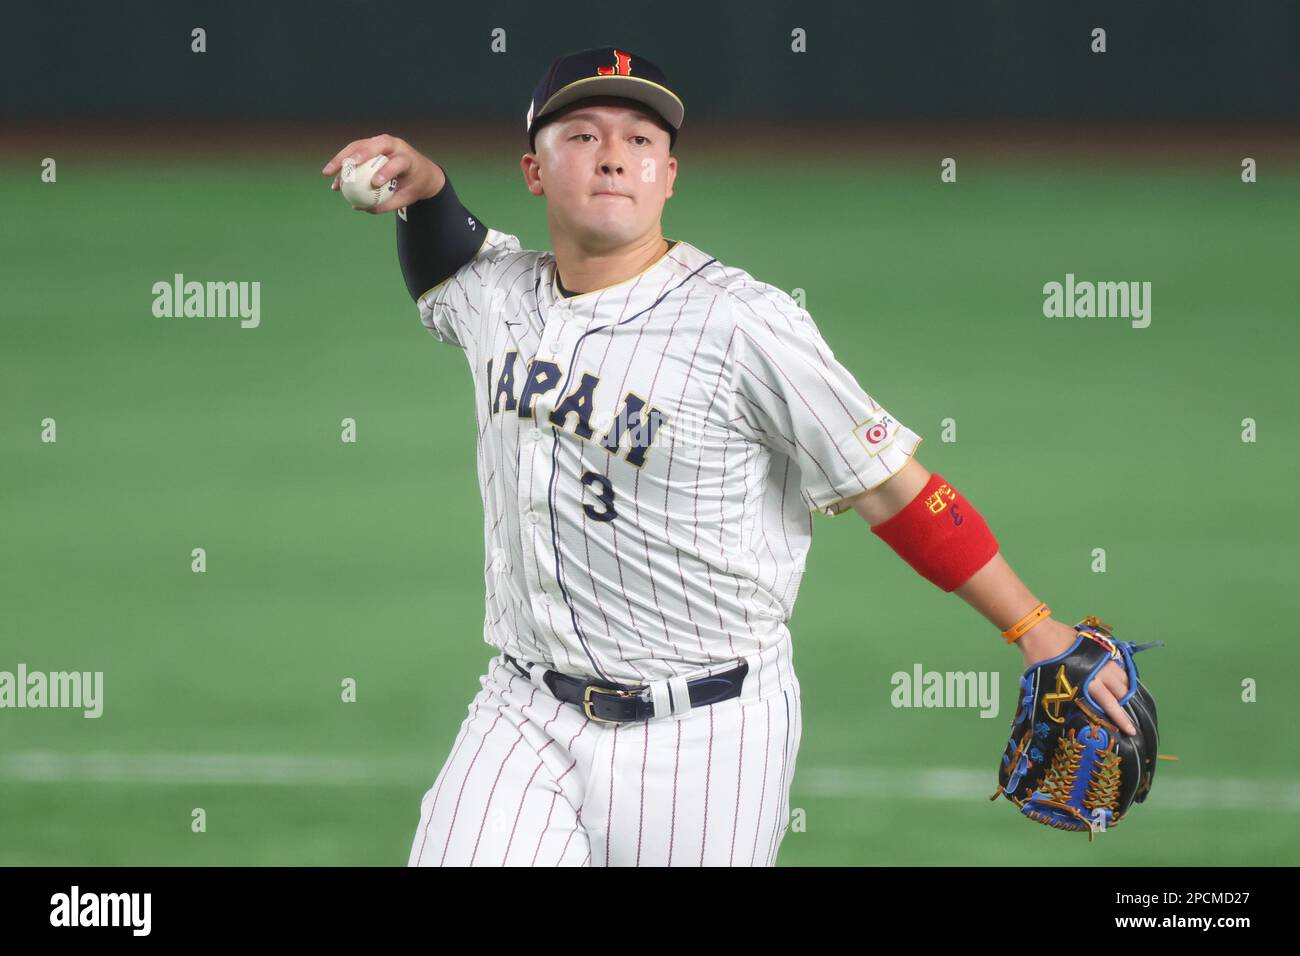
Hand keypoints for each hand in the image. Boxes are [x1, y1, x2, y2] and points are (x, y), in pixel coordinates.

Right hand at [321, 133, 446, 213]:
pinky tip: (332, 179)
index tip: (375, 183)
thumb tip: (366, 208)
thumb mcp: (407, 198)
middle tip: (345, 169)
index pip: (397, 162)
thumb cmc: (415, 186)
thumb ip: (389, 204)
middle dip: (357, 155)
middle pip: (373, 145)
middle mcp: (394, 145)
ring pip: (358, 146)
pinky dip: (342, 164)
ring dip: (341, 158)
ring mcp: (381, 143)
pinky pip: (353, 153)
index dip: (386, 170)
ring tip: (327, 173)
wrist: (421, 172)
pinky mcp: (371, 145)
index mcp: (408, 157)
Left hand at [1016, 619, 1137, 735]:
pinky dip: (1121, 676)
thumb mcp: (1046, 685)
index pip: (1109, 704)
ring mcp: (1101, 658)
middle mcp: (1099, 671)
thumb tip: (1059, 717)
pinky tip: (1118, 682)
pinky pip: (1116, 666)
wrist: (1039, 632)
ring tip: (1124, 701)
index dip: (1121, 719)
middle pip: (1121, 692)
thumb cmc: (1039, 660)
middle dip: (1126, 706)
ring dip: (1125, 691)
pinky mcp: (1099, 648)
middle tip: (1128, 718)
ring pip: (1123, 678)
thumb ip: (1058, 699)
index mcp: (1086, 682)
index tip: (1131, 730)